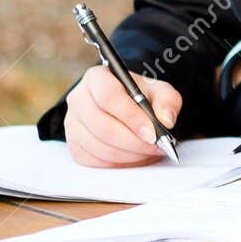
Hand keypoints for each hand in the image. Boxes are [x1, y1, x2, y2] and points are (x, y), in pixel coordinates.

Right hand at [64, 65, 181, 166]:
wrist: (127, 107)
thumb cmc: (140, 97)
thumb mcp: (159, 91)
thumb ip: (168, 101)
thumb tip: (166, 120)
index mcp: (97, 78)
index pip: (109, 96)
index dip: (131, 117)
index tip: (152, 133)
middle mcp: (78, 99)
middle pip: (103, 126)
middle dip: (134, 142)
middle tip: (157, 147)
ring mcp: (72, 124)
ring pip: (99, 146)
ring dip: (129, 154)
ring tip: (150, 152)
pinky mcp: (74, 145)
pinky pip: (95, 161)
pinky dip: (119, 163)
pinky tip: (135, 157)